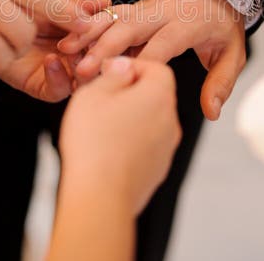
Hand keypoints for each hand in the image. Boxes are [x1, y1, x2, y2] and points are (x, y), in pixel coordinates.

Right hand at [59, 0, 246, 119]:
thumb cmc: (225, 27)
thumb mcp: (233, 54)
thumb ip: (220, 83)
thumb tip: (211, 112)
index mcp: (188, 23)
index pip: (162, 44)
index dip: (141, 63)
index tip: (123, 82)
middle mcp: (165, 10)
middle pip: (131, 27)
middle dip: (106, 49)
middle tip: (84, 70)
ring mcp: (149, 5)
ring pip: (115, 17)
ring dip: (91, 34)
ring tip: (68, 52)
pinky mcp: (138, 5)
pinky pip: (111, 13)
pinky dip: (91, 25)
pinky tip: (73, 39)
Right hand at [59, 57, 180, 214]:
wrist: (100, 196)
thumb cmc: (94, 143)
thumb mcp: (94, 93)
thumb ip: (113, 75)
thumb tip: (123, 67)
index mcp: (159, 95)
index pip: (156, 68)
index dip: (132, 66)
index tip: (109, 72)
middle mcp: (170, 121)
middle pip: (155, 95)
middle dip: (130, 92)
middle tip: (101, 97)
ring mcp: (166, 148)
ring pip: (150, 122)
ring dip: (130, 118)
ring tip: (99, 125)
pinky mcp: (157, 171)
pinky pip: (146, 146)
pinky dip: (130, 143)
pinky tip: (105, 149)